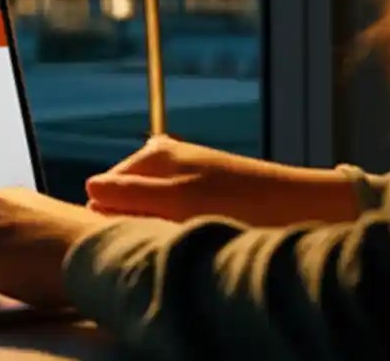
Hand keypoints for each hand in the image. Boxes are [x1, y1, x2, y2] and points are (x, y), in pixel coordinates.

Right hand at [85, 135, 358, 225]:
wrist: (300, 206)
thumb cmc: (239, 203)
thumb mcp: (176, 201)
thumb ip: (127, 194)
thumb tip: (89, 190)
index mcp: (152, 153)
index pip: (101, 192)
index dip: (113, 219)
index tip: (140, 234)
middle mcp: (164, 157)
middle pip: (124, 200)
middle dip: (136, 221)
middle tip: (165, 236)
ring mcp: (183, 173)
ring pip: (147, 210)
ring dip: (158, 227)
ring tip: (186, 236)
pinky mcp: (201, 190)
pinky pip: (170, 213)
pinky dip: (176, 226)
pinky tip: (197, 234)